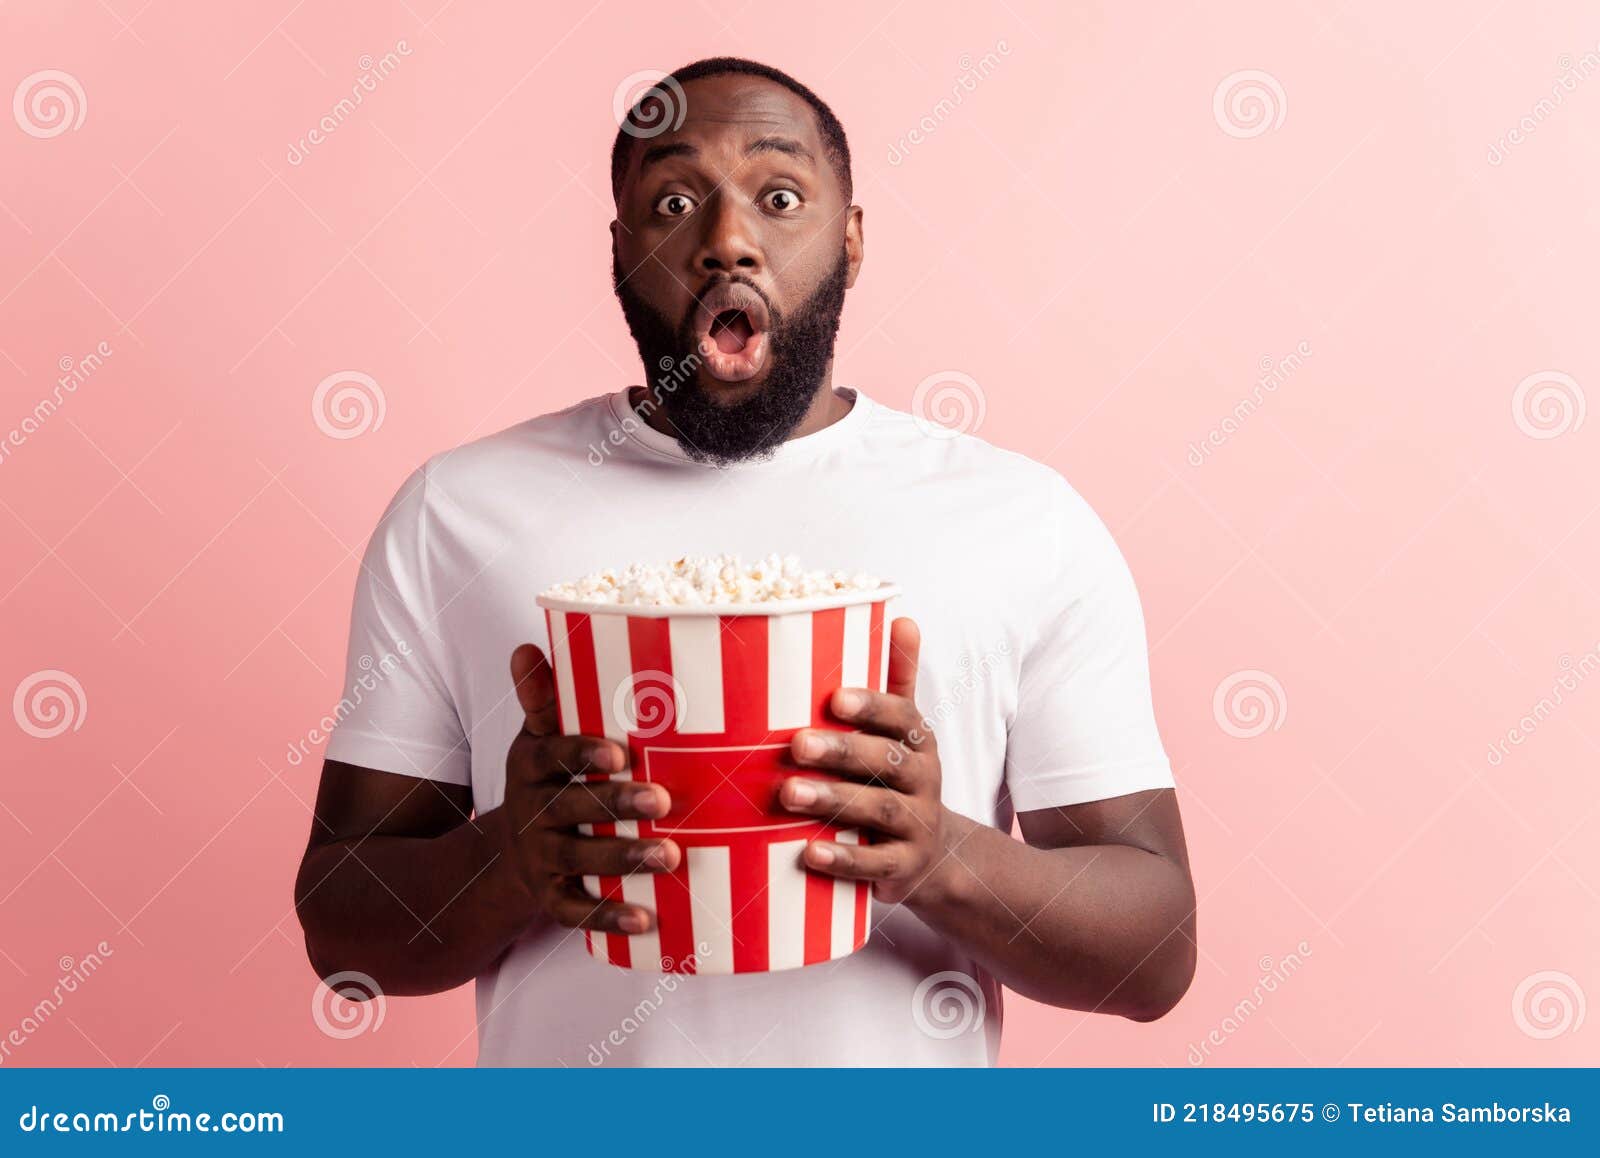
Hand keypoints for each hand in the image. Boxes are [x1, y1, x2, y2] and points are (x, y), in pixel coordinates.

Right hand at [499, 644, 680, 934]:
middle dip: (615, 804)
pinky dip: (608, 916)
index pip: (552, 755)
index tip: (619, 753)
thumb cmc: (546, 778)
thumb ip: (541, 698)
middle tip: (662, 799)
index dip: (582, 755)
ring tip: (670, 856)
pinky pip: (575, 910)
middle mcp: (532, 812)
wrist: (507, 851)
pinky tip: (646, 919)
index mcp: (532, 765)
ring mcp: (540, 858)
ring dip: (623, 858)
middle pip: (571, 808)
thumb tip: (525, 645)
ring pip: (578, 859)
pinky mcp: (549, 897)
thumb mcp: (537, 737)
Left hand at [778, 618, 950, 904]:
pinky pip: (877, 865)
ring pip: (880, 810)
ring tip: (788, 793)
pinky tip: (809, 853)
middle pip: (886, 761)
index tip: (833, 698)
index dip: (871, 706)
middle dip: (842, 752)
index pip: (901, 715)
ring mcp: (917, 825)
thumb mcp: (903, 730)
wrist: (932, 855)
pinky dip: (844, 860)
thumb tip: (903, 616)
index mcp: (918, 740)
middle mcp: (924, 779)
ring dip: (835, 801)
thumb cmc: (897, 778)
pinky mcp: (904, 868)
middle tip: (795, 744)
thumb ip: (898, 679)